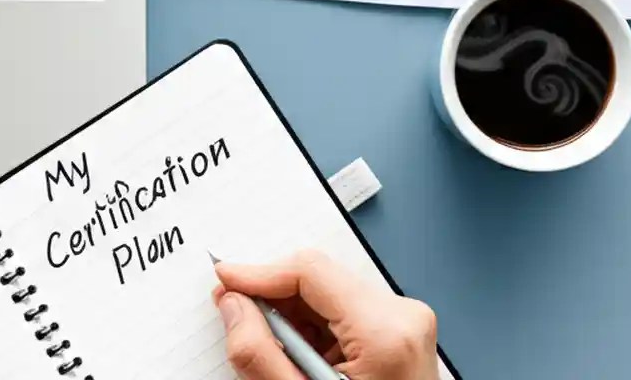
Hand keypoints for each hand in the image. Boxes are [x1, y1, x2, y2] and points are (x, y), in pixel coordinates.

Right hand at [213, 250, 438, 379]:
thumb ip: (259, 354)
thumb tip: (233, 307)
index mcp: (384, 332)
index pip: (308, 271)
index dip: (258, 274)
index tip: (225, 280)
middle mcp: (402, 316)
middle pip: (317, 279)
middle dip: (273, 299)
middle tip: (240, 322)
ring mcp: (404, 323)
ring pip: (326, 293)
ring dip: (292, 317)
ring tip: (282, 359)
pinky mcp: (398, 331)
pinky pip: (342, 311)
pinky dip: (313, 329)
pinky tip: (304, 360)